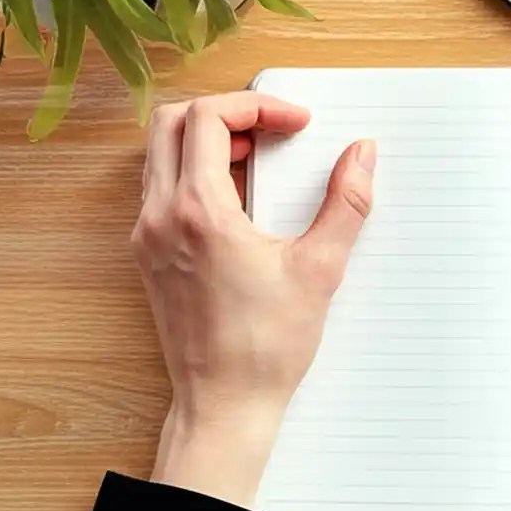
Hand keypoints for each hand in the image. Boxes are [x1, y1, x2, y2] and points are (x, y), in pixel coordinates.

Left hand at [131, 92, 375, 505]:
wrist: (224, 404)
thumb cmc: (265, 347)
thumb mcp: (320, 268)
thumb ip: (346, 203)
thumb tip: (362, 155)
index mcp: (199, 212)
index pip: (208, 117)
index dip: (257, 106)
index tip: (295, 123)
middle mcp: (161, 217)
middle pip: (171, 122)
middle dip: (225, 111)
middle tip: (270, 129)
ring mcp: (148, 237)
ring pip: (159, 153)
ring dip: (205, 140)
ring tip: (255, 158)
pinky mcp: (149, 256)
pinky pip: (159, 188)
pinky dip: (192, 172)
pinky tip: (236, 197)